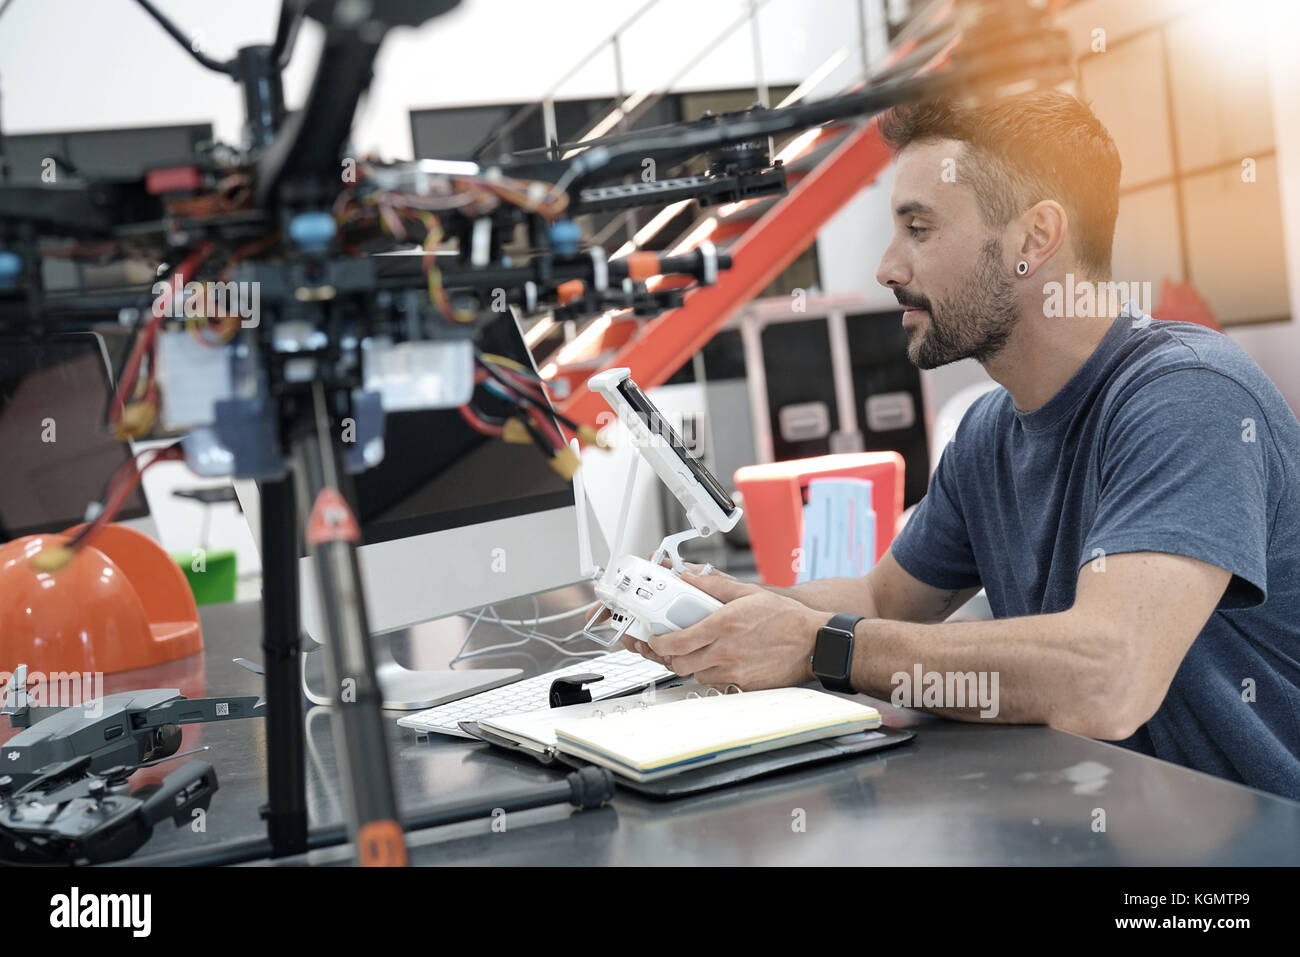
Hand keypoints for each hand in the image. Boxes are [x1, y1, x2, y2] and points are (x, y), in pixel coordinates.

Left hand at [623, 565, 824, 689]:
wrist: (813, 642)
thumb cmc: (784, 617)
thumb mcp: (747, 592)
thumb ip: (712, 586)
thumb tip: (687, 578)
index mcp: (723, 625)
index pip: (677, 641)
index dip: (658, 643)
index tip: (655, 639)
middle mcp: (726, 651)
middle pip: (680, 663)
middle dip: (670, 656)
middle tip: (672, 648)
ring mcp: (735, 671)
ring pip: (696, 675)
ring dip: (692, 665)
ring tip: (701, 651)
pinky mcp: (745, 685)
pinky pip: (717, 683)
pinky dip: (712, 674)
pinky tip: (721, 661)